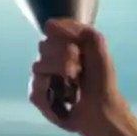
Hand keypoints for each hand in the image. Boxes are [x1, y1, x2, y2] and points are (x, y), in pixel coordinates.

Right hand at [28, 19, 125, 134]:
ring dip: (60, 74)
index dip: (66, 38)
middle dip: (65, 57)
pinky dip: (49, 92)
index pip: (51, 29)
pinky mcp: (38, 96)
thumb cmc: (102, 80)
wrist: (102, 110)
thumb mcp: (97, 48)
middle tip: (80, 71)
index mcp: (63, 45)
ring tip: (74, 85)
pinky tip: (63, 98)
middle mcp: (50, 59)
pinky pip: (34, 88)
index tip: (80, 50)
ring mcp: (43, 77)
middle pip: (44, 45)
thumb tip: (50, 25)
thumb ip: (79, 29)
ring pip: (38, 65)